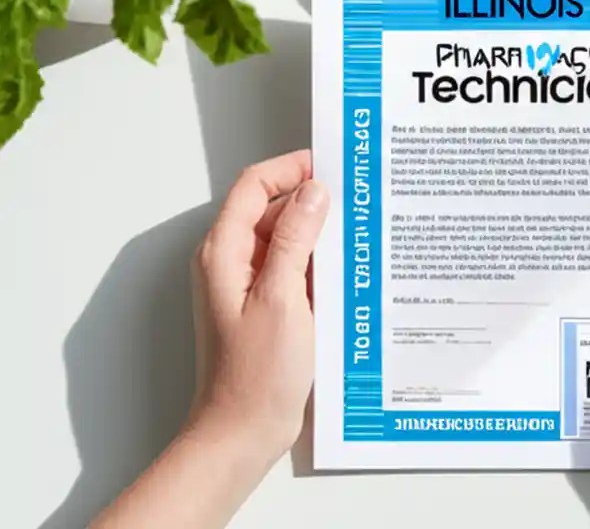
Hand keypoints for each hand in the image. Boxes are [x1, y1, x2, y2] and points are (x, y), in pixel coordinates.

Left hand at [189, 150, 329, 456]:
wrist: (242, 431)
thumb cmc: (255, 374)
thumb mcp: (282, 298)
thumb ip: (296, 240)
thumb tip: (313, 193)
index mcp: (224, 253)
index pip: (254, 186)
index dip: (291, 168)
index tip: (331, 163)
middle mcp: (233, 263)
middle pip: (272, 209)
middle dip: (313, 198)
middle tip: (358, 194)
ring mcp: (250, 285)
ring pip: (288, 239)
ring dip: (321, 231)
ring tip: (361, 228)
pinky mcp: (269, 307)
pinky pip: (295, 269)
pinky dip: (320, 262)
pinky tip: (350, 267)